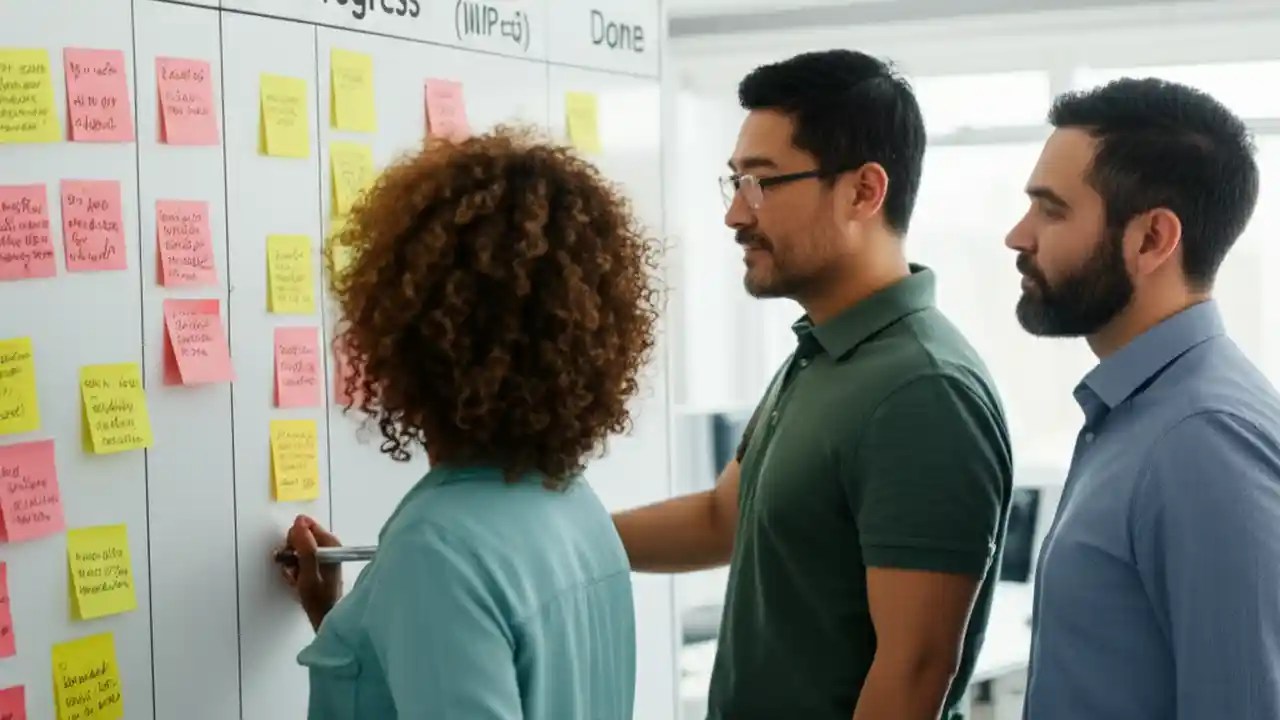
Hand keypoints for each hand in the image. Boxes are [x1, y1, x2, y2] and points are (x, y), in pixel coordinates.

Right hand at [277, 514, 342, 629]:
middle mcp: (327, 547)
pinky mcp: (315, 566)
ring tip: (296, 578)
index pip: (305, 525)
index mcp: (330, 544)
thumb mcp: (309, 572)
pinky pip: (298, 561)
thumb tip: (299, 522)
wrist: (323, 618)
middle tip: (294, 568)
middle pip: (300, 536)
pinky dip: (293, 570)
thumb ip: (305, 547)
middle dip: (291, 552)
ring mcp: (321, 556)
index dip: (294, 539)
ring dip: (291, 563)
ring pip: (296, 550)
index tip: (292, 553)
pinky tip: (296, 581)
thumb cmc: (320, 599)